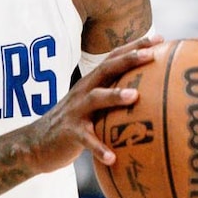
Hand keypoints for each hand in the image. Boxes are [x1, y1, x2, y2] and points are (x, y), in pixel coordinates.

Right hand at [23, 36, 161, 173]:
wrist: (36, 144)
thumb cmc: (74, 125)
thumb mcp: (92, 107)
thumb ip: (113, 99)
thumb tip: (148, 98)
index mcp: (91, 84)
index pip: (114, 59)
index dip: (135, 47)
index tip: (160, 39)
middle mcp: (83, 92)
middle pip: (106, 69)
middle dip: (129, 60)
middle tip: (152, 55)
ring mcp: (75, 112)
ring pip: (96, 99)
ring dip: (115, 95)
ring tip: (135, 96)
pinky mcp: (69, 133)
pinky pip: (86, 140)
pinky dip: (99, 148)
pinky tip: (113, 158)